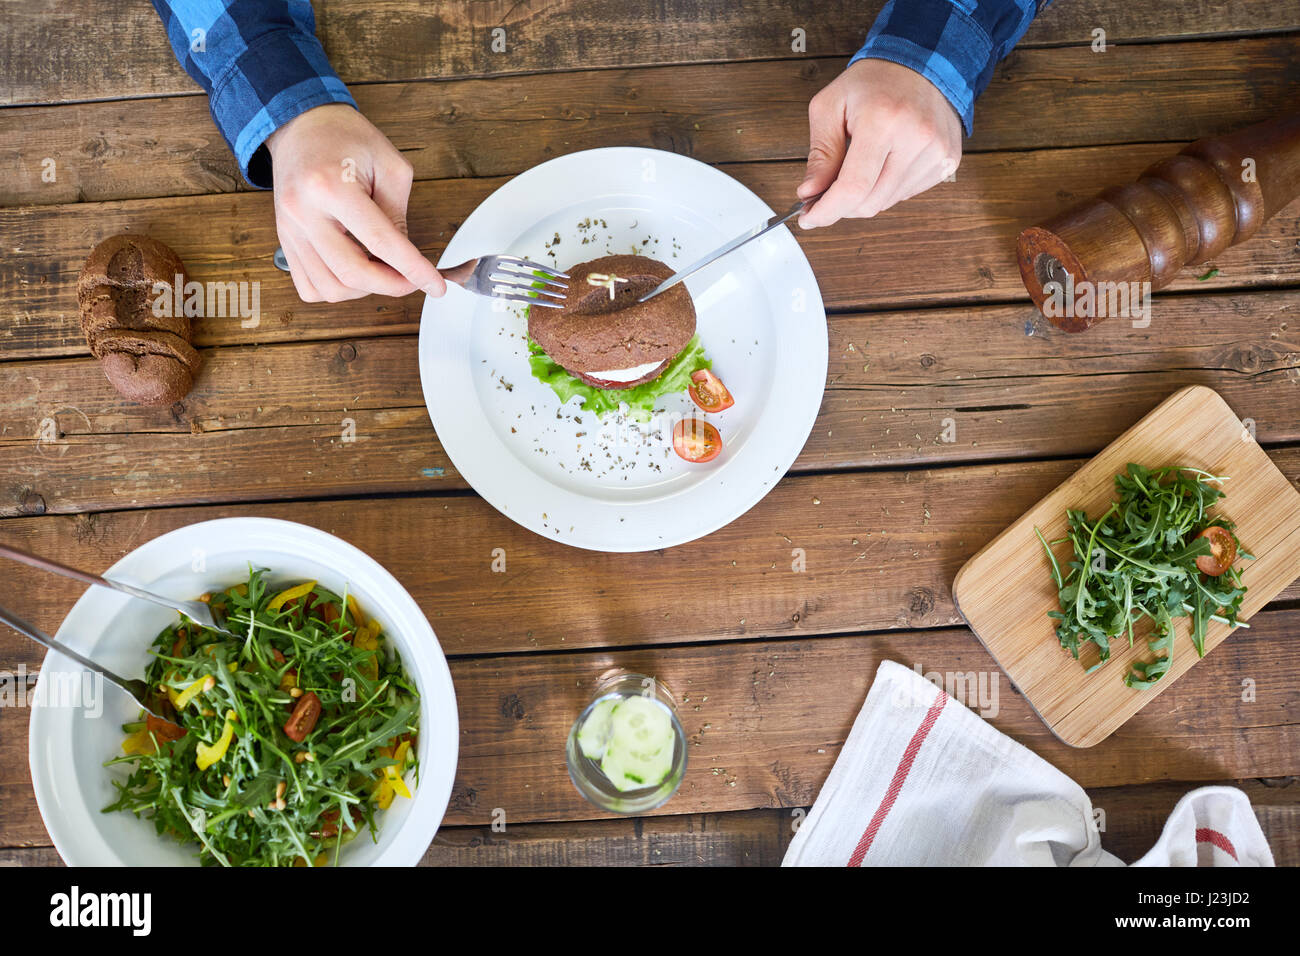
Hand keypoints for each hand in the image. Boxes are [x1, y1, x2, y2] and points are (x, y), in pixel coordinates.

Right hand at [266, 103, 444, 301]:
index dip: (413, 269)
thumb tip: (406, 260)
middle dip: (392, 285)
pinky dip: (338, 290)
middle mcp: (304, 212)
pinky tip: (355, 269)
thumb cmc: (346, 138)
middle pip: (352, 273)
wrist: (301, 127)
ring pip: (331, 288)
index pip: (380, 242)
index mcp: (331, 186)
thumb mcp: (389, 165)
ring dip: (365, 289)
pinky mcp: (285, 241)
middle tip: (413, 279)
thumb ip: (398, 214)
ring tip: (382, 269)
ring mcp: (289, 229)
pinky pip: (310, 287)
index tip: (436, 286)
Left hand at [798, 59, 961, 228]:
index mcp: (883, 120)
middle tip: (825, 193)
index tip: (808, 218)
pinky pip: (905, 194)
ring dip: (864, 196)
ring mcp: (937, 151)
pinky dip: (886, 188)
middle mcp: (916, 138)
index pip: (853, 187)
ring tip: (858, 167)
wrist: (923, 62)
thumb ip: (820, 153)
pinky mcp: (948, 161)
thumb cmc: (873, 82)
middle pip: (869, 202)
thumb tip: (810, 193)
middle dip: (841, 205)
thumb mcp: (831, 106)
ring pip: (886, 202)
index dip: (827, 210)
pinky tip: (884, 163)